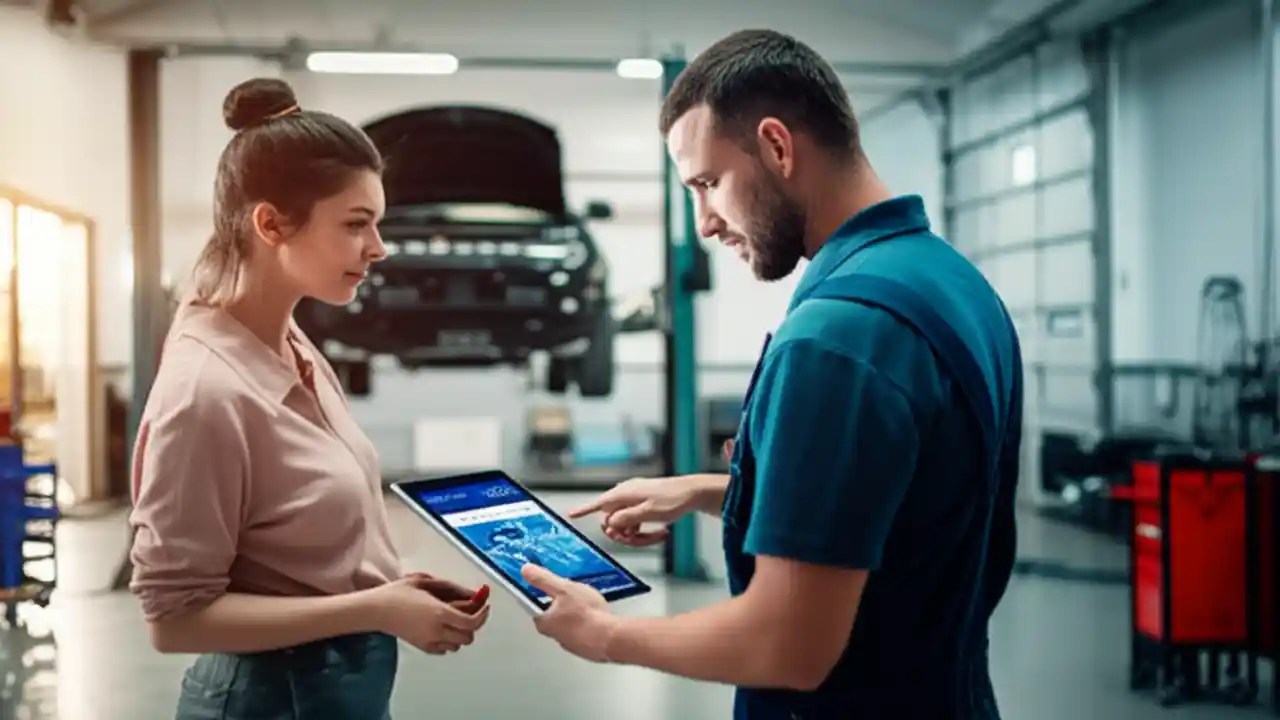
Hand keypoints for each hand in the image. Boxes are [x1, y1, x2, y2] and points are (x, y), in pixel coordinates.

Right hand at [372, 575, 489, 654]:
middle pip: (468, 637)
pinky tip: (442, 628)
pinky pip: (444, 649)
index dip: (482, 615)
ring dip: (461, 633)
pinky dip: (449, 641)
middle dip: (473, 625)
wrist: (376, 610)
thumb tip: (473, 593)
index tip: (485, 606)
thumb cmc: (399, 592)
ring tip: (454, 619)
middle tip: (470, 611)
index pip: (471, 622)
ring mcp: (429, 641)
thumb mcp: (426, 581)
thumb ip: (452, 587)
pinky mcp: (422, 647)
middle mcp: (436, 630)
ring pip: (458, 645)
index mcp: (439, 612)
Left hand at [521, 564, 616, 662]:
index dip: (542, 597)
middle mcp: (556, 637)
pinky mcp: (588, 650)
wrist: (611, 637)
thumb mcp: (562, 588)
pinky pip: (586, 635)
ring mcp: (573, 645)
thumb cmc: (585, 614)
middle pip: (554, 618)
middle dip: (562, 607)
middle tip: (573, 595)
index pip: (536, 608)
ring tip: (589, 605)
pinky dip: (591, 626)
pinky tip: (599, 617)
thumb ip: (543, 579)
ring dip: (577, 617)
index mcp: (545, 622)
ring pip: (570, 627)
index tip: (549, 590)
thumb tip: (526, 571)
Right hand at [568, 475, 699, 546]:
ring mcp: (635, 500)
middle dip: (623, 533)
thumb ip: (626, 519)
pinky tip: (660, 532)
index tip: (570, 515)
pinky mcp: (644, 504)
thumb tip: (609, 524)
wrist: (693, 492)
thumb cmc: (672, 500)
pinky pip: (636, 522)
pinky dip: (644, 530)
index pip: (599, 503)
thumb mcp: (647, 513)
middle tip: (638, 538)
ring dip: (637, 535)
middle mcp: (626, 495)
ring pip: (626, 524)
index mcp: (624, 494)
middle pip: (613, 520)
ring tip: (657, 535)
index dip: (584, 510)